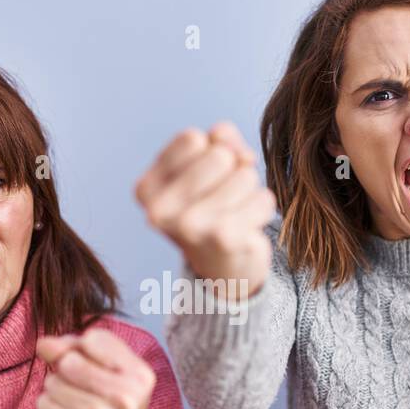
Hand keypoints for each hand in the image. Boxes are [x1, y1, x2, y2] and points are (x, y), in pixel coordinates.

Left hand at [35, 328, 155, 408]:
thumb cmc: (114, 398)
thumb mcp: (112, 365)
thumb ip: (77, 345)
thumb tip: (43, 344)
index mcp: (140, 377)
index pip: (92, 339)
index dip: (86, 347)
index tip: (97, 363)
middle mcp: (125, 401)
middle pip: (69, 362)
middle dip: (67, 368)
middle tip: (82, 384)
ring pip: (52, 382)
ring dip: (57, 388)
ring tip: (76, 402)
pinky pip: (44, 404)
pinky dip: (50, 407)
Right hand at [135, 120, 276, 296]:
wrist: (223, 269)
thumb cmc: (213, 205)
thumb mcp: (207, 165)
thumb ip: (220, 140)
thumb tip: (234, 145)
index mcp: (146, 189)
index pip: (192, 139)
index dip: (210, 148)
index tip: (207, 175)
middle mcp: (160, 211)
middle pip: (219, 155)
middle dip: (232, 169)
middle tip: (224, 197)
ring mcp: (190, 226)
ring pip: (244, 175)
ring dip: (248, 190)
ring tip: (235, 212)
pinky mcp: (224, 239)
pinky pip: (263, 198)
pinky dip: (262, 208)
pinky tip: (247, 225)